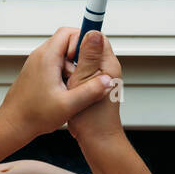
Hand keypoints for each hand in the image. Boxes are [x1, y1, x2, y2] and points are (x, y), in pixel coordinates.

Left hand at [0, 28, 114, 142]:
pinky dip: (64, 73)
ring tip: (74, 86)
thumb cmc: (33, 116)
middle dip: (80, 56)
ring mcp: (37, 64)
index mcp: (47, 58)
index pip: (68, 32)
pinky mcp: (36, 73)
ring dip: (72, 67)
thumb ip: (91, 91)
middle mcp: (40, 57)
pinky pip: (54, 64)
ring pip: (61, 55)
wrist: (13, 125)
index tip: (90, 57)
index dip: (83, 41)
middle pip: (66, 42)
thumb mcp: (68, 105)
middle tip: (85, 74)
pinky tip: (66, 91)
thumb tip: (108, 80)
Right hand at [63, 30, 123, 144]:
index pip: (96, 37)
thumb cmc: (93, 118)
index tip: (69, 49)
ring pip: (81, 62)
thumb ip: (88, 57)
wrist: (97, 140)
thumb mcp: (85, 82)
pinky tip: (66, 87)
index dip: (80, 38)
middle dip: (72, 54)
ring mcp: (100, 78)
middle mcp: (107, 69)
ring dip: (70, 67)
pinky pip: (79, 74)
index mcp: (109, 64)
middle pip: (87, 48)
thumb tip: (92, 33)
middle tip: (65, 68)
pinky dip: (71, 78)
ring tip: (65, 79)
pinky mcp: (93, 87)